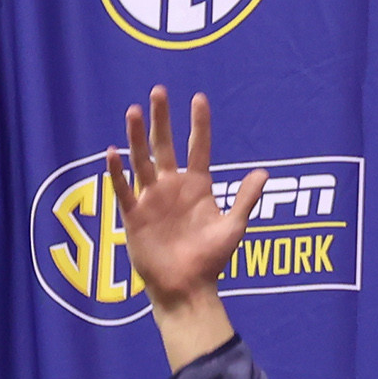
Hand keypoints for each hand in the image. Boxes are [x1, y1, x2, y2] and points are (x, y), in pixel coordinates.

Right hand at [108, 87, 267, 368]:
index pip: (198, 147)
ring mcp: (151, 199)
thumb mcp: (233, 227)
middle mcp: (172, 187)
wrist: (187, 287)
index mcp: (197, 186)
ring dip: (137, 137)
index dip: (198, 124)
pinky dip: (117, 172)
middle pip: (164, 145)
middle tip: (159, 90)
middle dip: (162, 119)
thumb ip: (245, 198)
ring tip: (135, 111)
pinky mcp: (134, 215)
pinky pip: (123, 190)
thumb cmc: (211, 260)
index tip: (198, 98)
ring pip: (142, 161)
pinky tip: (113, 152)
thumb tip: (263, 172)